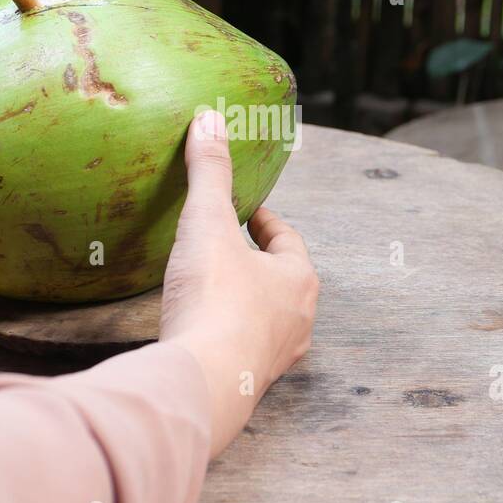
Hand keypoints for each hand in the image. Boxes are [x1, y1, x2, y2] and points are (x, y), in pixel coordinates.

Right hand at [160, 109, 317, 455]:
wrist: (203, 382)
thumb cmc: (213, 299)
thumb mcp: (207, 224)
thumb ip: (209, 172)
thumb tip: (209, 119)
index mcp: (299, 278)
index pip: (286, 238)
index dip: (262, 220)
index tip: (240, 210)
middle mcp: (299, 320)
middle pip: (281, 279)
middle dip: (256, 261)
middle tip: (227, 245)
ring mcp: (277, 356)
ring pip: (267, 317)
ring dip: (245, 300)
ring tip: (213, 287)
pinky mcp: (250, 384)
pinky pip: (243, 348)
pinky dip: (228, 333)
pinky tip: (202, 330)